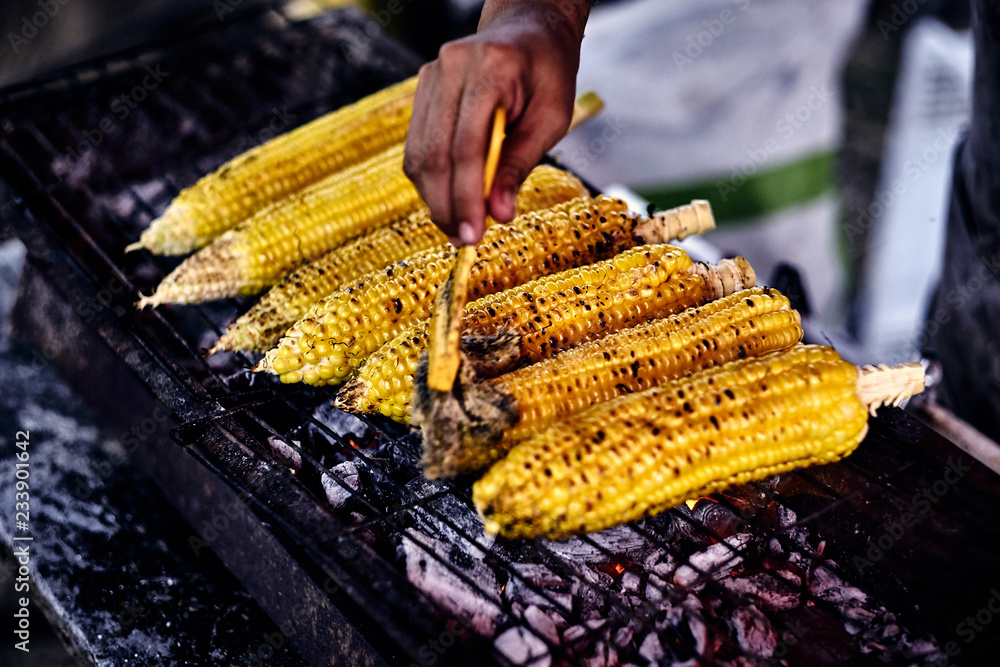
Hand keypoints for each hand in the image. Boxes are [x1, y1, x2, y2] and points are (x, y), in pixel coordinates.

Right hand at [403, 0, 589, 245]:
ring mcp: (430, 76)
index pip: (465, 146)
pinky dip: (431, 181)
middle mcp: (449, 67)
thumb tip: (498, 214)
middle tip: (464, 240)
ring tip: (458, 228)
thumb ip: (520, 164)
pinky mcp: (423, 90)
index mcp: (489, 68)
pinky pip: (417, 147)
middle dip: (447, 205)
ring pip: (418, 154)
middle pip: (434, 154)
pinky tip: (450, 201)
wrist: (528, 31)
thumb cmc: (548, 73)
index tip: (475, 235)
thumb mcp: (551, 118)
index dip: (466, 196)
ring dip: (435, 199)